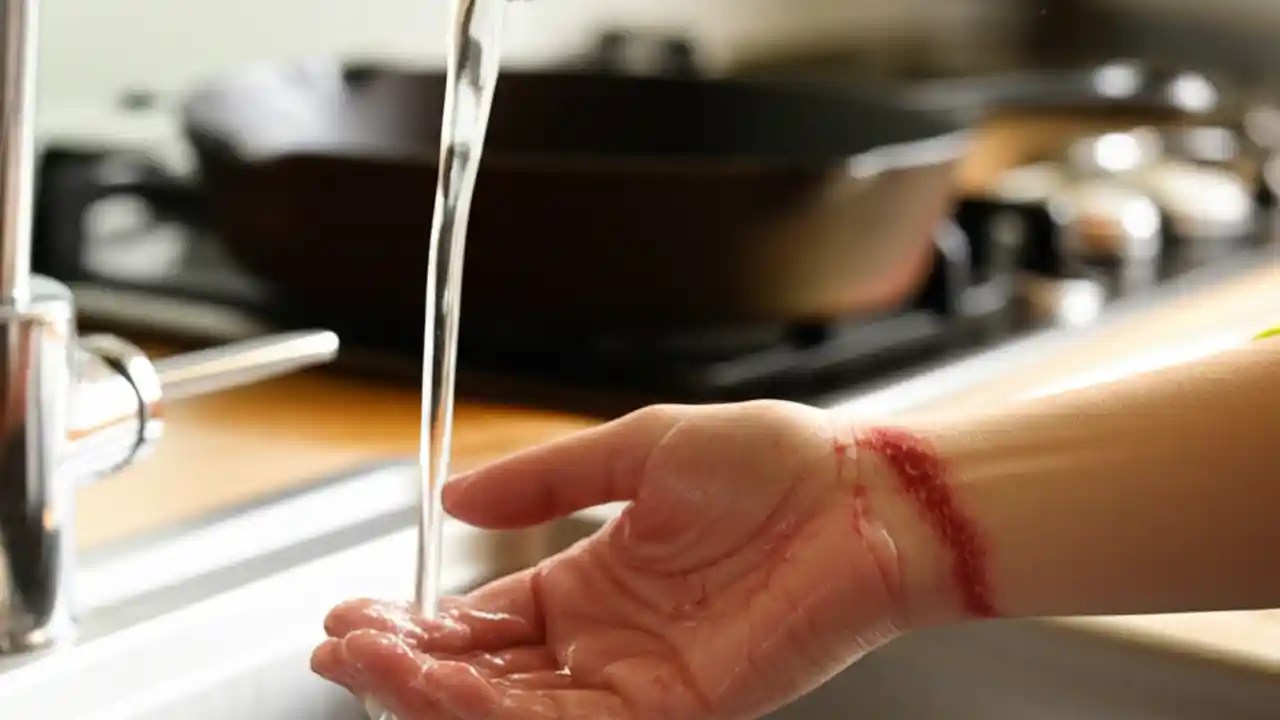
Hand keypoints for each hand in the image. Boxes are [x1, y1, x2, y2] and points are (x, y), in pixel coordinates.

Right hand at [312, 401, 909, 718]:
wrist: (861, 492)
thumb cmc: (771, 462)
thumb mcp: (636, 449)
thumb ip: (543, 480)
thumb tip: (452, 498)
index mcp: (594, 581)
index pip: (483, 621)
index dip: (417, 622)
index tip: (354, 610)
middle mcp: (606, 642)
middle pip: (484, 673)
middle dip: (406, 664)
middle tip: (341, 644)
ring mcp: (638, 683)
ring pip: (514, 710)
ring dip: (436, 691)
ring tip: (369, 661)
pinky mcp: (676, 710)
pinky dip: (501, 715)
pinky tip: (446, 688)